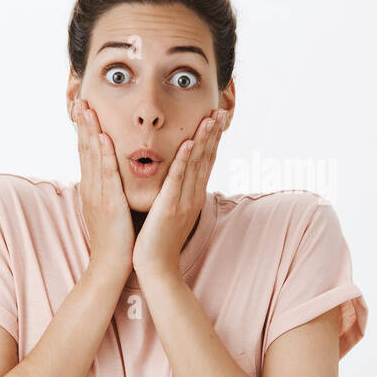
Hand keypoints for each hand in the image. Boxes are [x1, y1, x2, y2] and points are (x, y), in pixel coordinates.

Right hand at [73, 97, 134, 276]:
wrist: (110, 264)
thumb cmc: (115, 239)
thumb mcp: (108, 209)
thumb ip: (108, 191)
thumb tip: (111, 177)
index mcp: (92, 188)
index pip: (87, 152)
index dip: (85, 130)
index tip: (84, 109)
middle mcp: (91, 187)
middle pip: (85, 149)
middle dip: (83, 123)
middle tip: (80, 99)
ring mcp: (97, 194)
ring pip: (93, 157)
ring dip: (90, 131)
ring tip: (87, 109)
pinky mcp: (108, 203)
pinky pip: (107, 174)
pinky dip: (104, 155)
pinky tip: (104, 137)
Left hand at [132, 107, 227, 281]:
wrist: (154, 267)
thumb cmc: (157, 240)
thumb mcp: (171, 211)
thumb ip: (175, 194)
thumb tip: (177, 179)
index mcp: (192, 195)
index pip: (205, 161)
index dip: (212, 139)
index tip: (217, 117)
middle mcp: (192, 196)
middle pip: (206, 158)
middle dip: (214, 133)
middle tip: (222, 109)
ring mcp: (183, 201)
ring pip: (196, 165)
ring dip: (203, 140)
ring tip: (211, 118)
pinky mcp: (169, 208)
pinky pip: (177, 180)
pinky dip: (183, 161)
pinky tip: (188, 143)